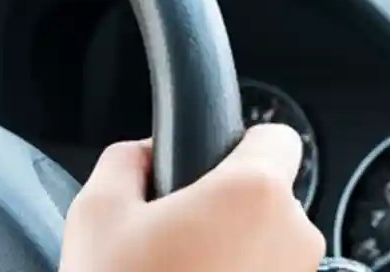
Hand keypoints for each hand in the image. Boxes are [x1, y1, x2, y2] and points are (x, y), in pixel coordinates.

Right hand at [60, 125, 324, 271]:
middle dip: (227, 208)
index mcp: (253, 194)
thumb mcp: (96, 212)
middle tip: (175, 234)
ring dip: (235, 253)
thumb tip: (144, 154)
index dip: (239, 145)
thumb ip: (126, 159)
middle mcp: (293, 238)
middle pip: (269, 198)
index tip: (209, 165)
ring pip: (269, 248)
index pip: (276, 136)